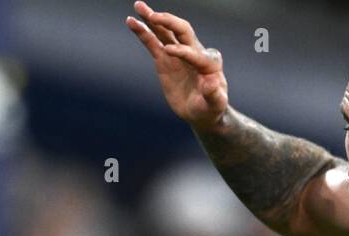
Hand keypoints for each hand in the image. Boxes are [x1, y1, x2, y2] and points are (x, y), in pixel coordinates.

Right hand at [127, 2, 228, 129]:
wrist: (202, 111)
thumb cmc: (211, 108)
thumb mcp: (215, 104)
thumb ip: (214, 95)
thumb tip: (211, 82)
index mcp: (208, 61)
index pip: (194, 51)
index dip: (182, 50)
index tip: (168, 51)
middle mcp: (194, 51)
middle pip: (182, 30)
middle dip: (169, 22)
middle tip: (155, 16)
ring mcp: (178, 53)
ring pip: (165, 32)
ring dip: (152, 19)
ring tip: (138, 6)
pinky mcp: (165, 59)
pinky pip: (153, 42)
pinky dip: (143, 32)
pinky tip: (132, 22)